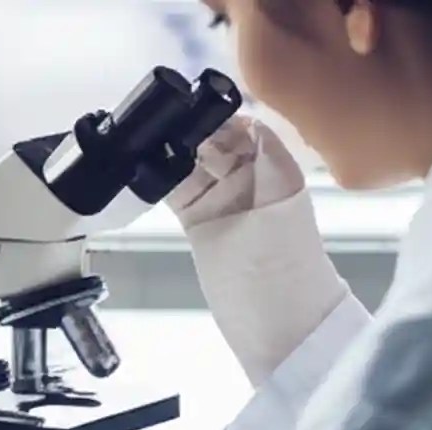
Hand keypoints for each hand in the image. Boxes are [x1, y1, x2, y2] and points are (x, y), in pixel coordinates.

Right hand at [167, 117, 350, 386]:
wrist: (277, 321)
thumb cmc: (287, 263)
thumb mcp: (283, 196)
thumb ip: (267, 152)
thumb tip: (248, 116)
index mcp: (274, 166)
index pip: (242, 124)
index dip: (219, 113)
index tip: (194, 105)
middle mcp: (248, 179)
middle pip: (212, 138)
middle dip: (192, 127)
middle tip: (168, 124)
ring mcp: (221, 200)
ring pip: (189, 160)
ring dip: (172, 148)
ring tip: (152, 140)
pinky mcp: (198, 221)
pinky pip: (174, 188)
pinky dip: (158, 175)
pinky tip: (144, 164)